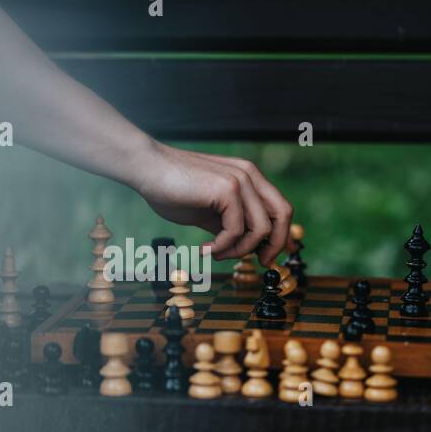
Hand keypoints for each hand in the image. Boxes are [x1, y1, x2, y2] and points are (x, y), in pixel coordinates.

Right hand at [129, 143, 294, 263]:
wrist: (147, 169)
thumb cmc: (171, 189)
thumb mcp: (209, 212)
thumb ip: (230, 224)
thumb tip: (245, 247)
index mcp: (249, 177)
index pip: (280, 208)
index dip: (280, 236)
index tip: (266, 256)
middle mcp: (250, 175)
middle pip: (283, 215)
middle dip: (274, 245)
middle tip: (259, 262)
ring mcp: (240, 180)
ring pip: (261, 229)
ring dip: (240, 250)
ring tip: (217, 253)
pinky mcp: (227, 189)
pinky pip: (236, 230)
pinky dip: (222, 246)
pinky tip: (205, 249)